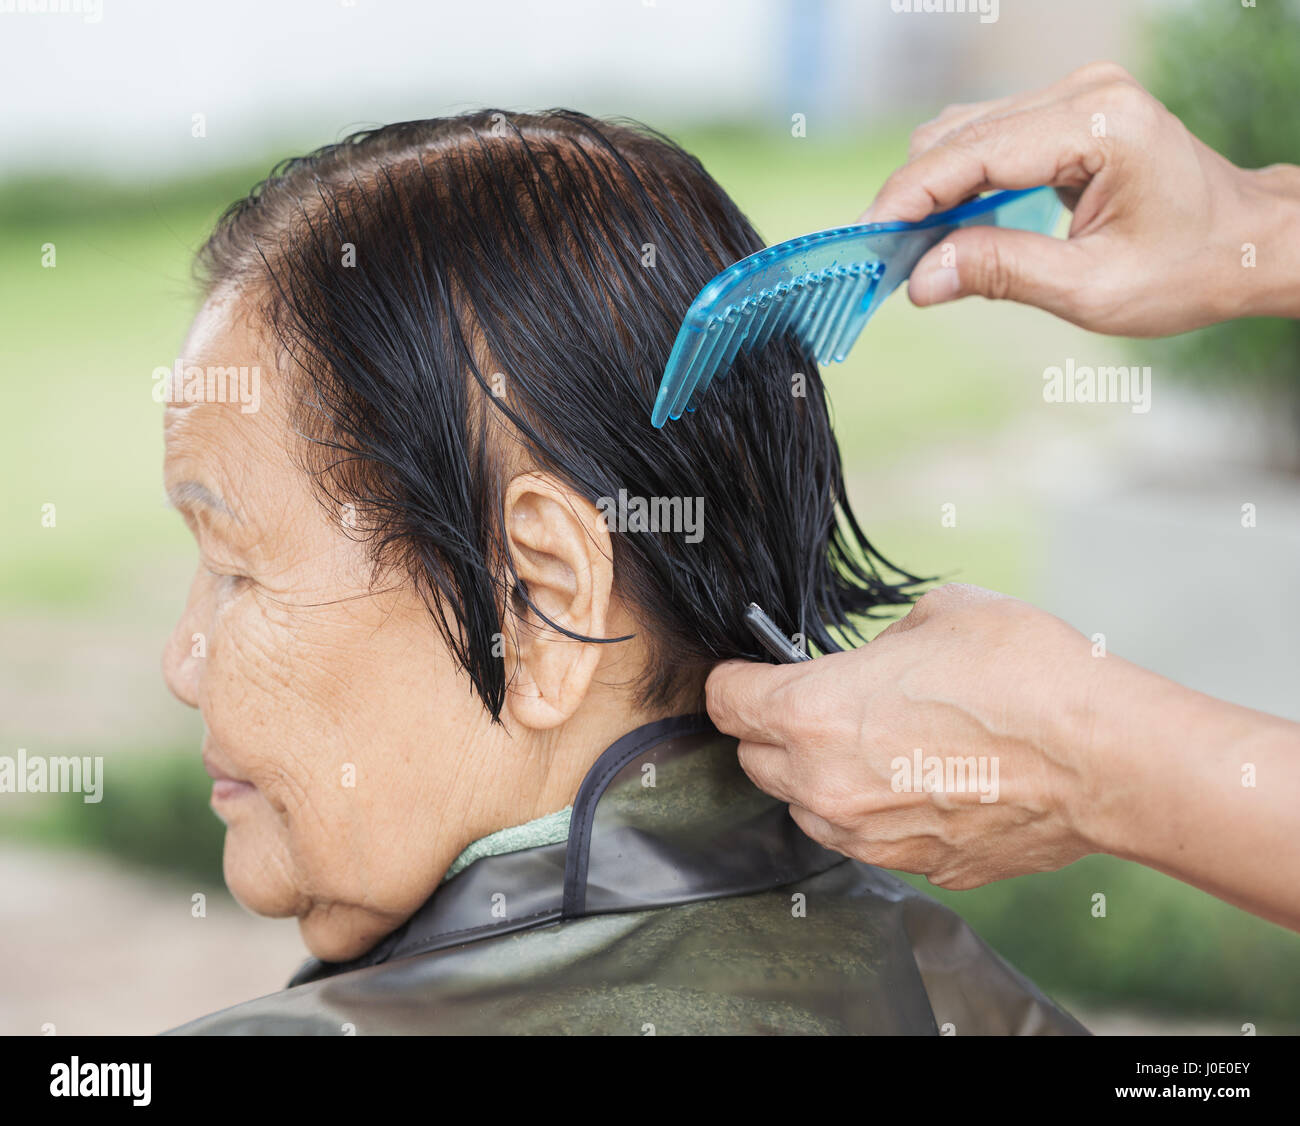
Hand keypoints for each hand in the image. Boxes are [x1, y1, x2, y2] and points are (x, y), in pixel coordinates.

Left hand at [707, 582, 1299, 930]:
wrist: (1102, 756)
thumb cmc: (1022, 674)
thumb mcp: (937, 614)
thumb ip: (881, 639)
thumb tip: (879, 655)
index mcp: (810, 712)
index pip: (724, 701)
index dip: (737, 679)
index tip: (755, 672)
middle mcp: (824, 784)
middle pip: (755, 760)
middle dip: (775, 730)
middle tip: (823, 703)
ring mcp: (867, 835)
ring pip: (806, 808)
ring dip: (820, 777)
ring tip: (881, 744)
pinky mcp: (915, 864)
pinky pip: (866, 837)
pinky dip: (875, 812)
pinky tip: (924, 780)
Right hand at [862, 62, 1299, 334]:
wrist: (1245, 243)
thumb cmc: (1186, 269)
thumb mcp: (1092, 290)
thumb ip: (1002, 274)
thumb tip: (920, 279)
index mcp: (1099, 125)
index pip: (973, 152)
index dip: (908, 197)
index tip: (861, 241)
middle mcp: (1084, 92)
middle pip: (957, 134)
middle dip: (909, 196)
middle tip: (877, 260)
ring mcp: (1076, 94)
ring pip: (963, 131)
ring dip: (927, 188)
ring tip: (906, 249)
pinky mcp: (1068, 110)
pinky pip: (986, 136)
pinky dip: (954, 180)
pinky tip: (942, 224)